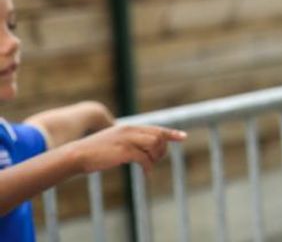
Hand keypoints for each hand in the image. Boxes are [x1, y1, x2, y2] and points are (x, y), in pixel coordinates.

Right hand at [66, 124, 186, 174]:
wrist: (77, 154)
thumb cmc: (94, 151)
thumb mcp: (113, 141)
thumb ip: (128, 141)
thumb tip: (141, 150)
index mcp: (129, 128)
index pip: (156, 129)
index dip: (171, 133)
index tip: (183, 137)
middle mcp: (130, 131)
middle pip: (158, 137)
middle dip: (162, 150)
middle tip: (156, 160)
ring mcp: (127, 140)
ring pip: (154, 145)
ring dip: (156, 158)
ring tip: (149, 166)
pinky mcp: (124, 151)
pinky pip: (144, 158)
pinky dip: (148, 167)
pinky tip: (146, 174)